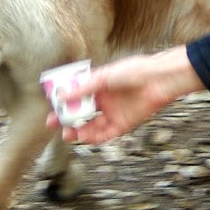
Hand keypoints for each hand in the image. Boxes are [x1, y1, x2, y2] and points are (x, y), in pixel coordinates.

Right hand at [45, 47, 204, 143]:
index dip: (63, 104)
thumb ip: (83, 88)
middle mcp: (105, 102)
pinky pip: (106, 134)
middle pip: (81, 115)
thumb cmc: (133, 71)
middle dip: (66, 120)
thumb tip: (60, 96)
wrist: (158, 79)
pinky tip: (84, 137)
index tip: (51, 107)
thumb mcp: (103, 77)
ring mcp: (114, 113)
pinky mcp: (124, 124)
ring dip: (78, 132)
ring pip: (91, 127)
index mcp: (99, 87)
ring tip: (67, 134)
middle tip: (53, 124)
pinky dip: (94, 138)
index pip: (76, 98)